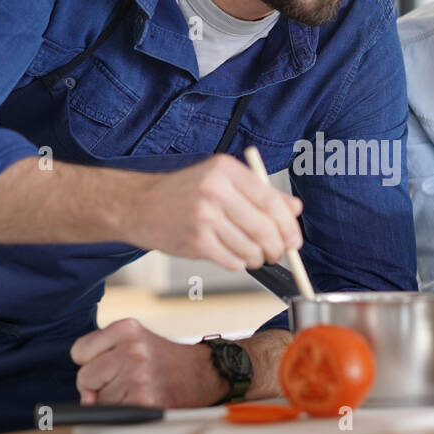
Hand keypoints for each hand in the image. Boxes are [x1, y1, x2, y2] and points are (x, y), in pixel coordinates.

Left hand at [70, 318, 228, 406]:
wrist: (203, 372)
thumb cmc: (163, 358)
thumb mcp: (133, 339)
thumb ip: (100, 356)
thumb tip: (86, 399)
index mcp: (126, 329)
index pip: (79, 351)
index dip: (91, 361)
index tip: (110, 362)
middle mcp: (132, 349)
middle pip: (85, 377)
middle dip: (98, 384)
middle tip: (125, 378)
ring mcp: (137, 376)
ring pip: (98, 399)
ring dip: (113, 399)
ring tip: (137, 388)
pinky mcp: (143, 401)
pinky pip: (113, 412)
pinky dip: (123, 410)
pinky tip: (141, 400)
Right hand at [125, 154, 303, 270]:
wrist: (139, 205)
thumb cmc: (182, 194)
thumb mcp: (221, 181)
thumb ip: (260, 193)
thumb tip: (294, 208)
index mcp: (226, 170)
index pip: (271, 201)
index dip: (288, 225)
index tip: (294, 240)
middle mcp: (215, 190)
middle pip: (265, 227)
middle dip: (277, 247)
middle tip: (277, 253)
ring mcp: (204, 216)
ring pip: (250, 248)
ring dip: (257, 258)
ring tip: (253, 256)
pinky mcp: (195, 241)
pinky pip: (231, 261)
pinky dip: (238, 263)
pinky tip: (233, 258)